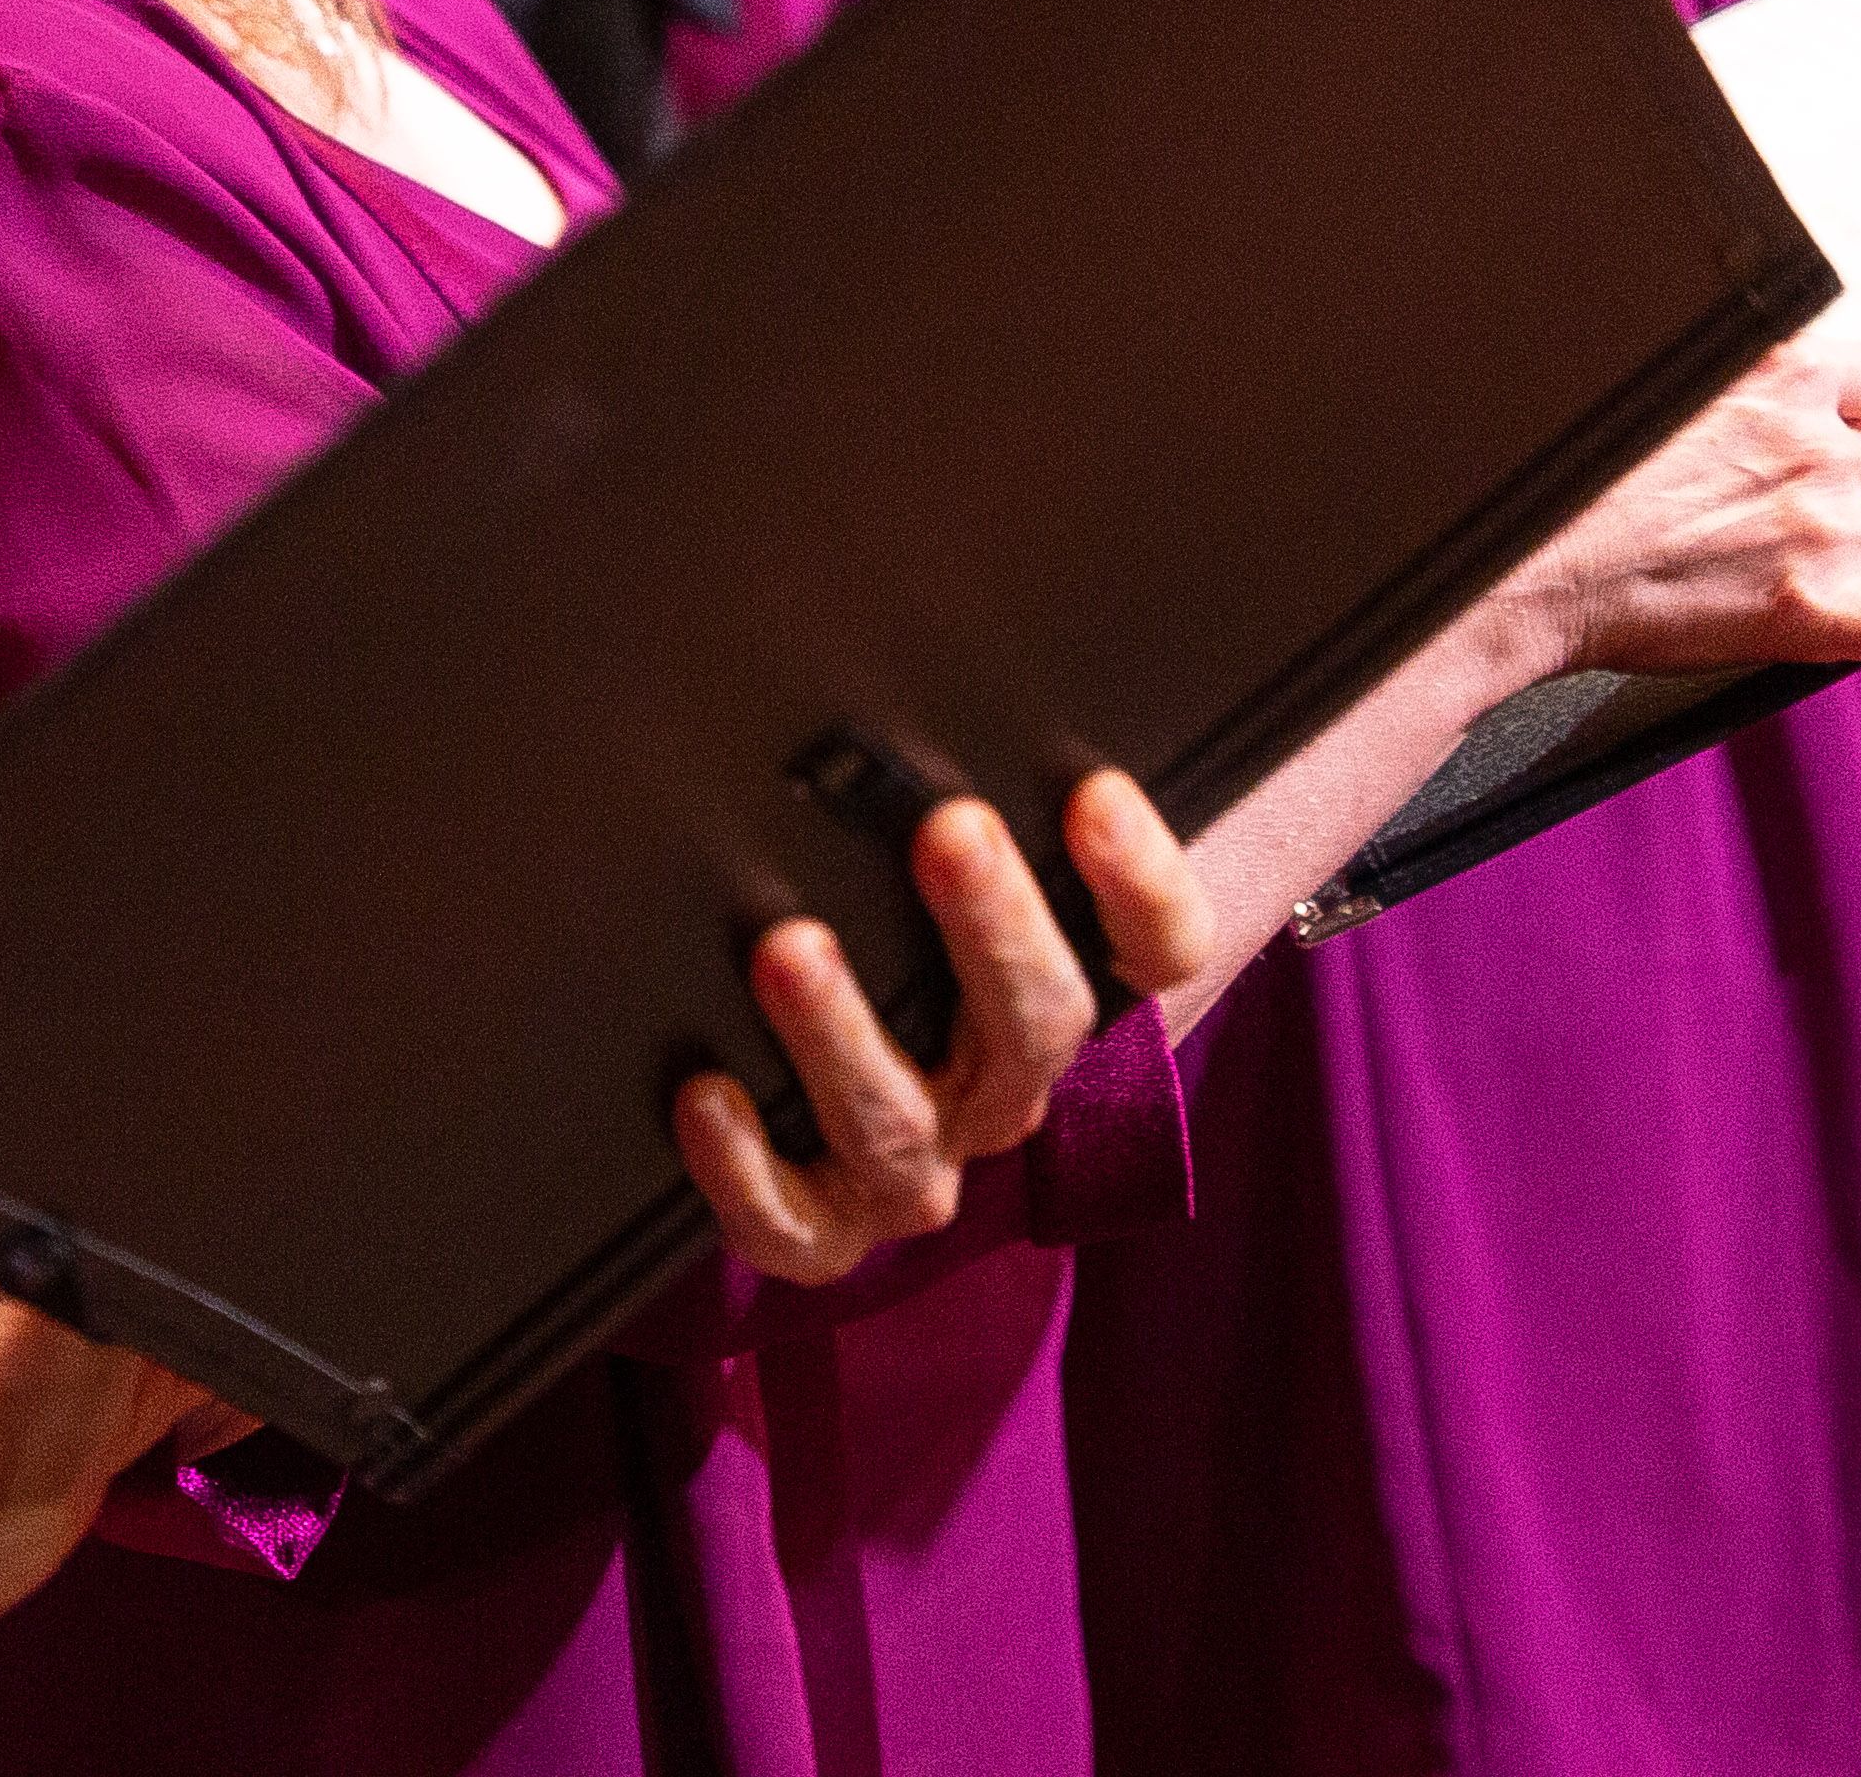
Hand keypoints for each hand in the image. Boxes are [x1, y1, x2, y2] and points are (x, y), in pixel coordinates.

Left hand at [667, 770, 1210, 1285]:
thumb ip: (960, 801)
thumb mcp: (936, 872)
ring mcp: (916, 1174)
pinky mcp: (822, 1232)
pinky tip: (705, 1093)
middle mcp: (1000, 1092)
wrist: (814, 1130)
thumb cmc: (881, 942)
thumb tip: (933, 629)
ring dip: (845, 1036)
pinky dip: (744, 1167)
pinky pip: (791, 1227)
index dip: (1139, 880)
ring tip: (787, 946)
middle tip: (950, 830)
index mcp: (1063, 995)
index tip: (1096, 791)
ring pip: (901, 1125)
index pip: (1155, 949)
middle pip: (1035, 1025)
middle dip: (994, 926)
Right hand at [1484, 344, 1860, 684]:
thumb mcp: (1645, 382)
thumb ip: (1715, 369)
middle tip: (1807, 513)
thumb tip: (1734, 374)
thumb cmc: (1558, 480)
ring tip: (1854, 569)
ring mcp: (1827, 530)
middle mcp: (1813, 442)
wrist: (1516, 571)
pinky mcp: (1822, 615)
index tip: (1834, 438)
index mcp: (1775, 370)